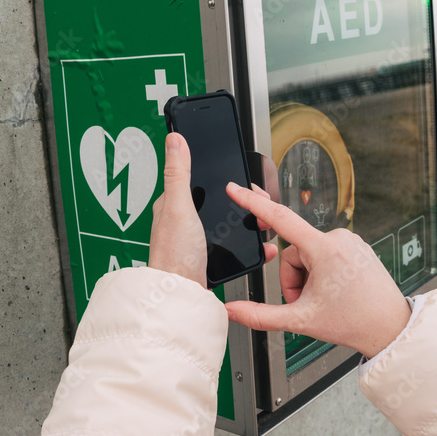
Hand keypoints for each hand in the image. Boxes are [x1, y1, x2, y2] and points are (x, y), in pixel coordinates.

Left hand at [147, 133, 277, 287]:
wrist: (181, 296)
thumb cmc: (173, 256)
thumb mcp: (178, 207)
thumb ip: (178, 173)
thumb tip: (175, 139)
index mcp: (175, 203)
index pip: (203, 179)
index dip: (226, 178)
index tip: (245, 182)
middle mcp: (185, 219)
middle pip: (222, 199)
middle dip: (245, 200)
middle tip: (259, 205)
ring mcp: (198, 238)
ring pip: (230, 220)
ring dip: (250, 220)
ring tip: (263, 222)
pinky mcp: (210, 255)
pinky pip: (234, 243)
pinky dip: (250, 243)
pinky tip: (260, 245)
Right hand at [223, 183, 410, 357]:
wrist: (390, 327)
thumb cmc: (355, 322)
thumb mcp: (301, 321)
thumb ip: (261, 316)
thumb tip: (233, 311)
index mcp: (324, 249)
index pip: (279, 218)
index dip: (252, 202)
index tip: (236, 188)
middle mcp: (338, 238)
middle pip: (292, 253)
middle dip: (292, 279)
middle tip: (307, 302)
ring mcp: (349, 240)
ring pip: (307, 255)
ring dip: (306, 278)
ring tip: (324, 299)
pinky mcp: (355, 246)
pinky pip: (324, 254)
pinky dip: (321, 273)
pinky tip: (335, 290)